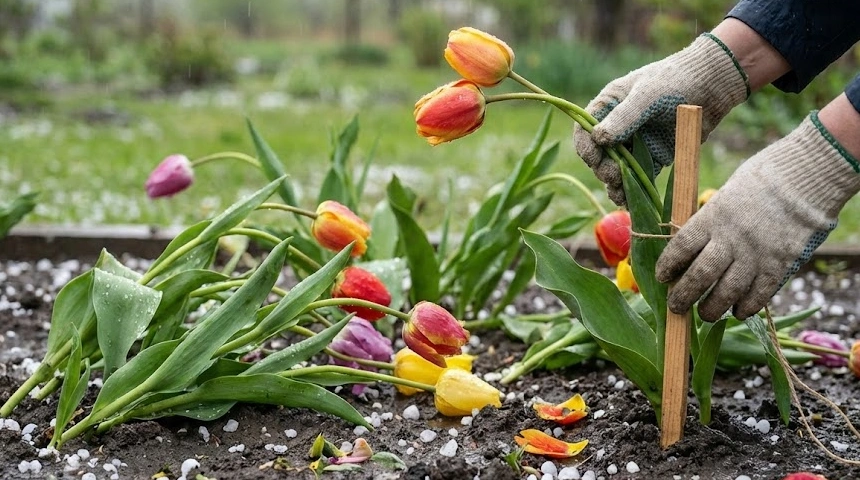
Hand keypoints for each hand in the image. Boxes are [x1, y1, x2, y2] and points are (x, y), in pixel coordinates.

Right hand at [574, 33, 747, 204]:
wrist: (713, 85)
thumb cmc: (676, 80)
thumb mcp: (648, 95)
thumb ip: (624, 117)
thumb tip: (598, 138)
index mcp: (609, 106)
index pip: (585, 130)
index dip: (586, 147)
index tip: (594, 159)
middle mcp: (618, 126)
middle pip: (600, 155)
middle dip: (603, 168)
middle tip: (614, 177)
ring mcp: (636, 143)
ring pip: (617, 169)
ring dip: (616, 183)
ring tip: (620, 195)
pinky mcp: (654, 156)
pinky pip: (639, 176)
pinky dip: (634, 189)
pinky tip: (631, 200)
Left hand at [656, 112, 859, 320]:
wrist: (804, 178)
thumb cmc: (760, 182)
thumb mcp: (725, 196)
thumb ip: (708, 222)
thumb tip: (689, 249)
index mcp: (712, 217)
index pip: (681, 247)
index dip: (668, 266)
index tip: (662, 277)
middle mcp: (731, 239)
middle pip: (700, 276)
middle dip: (683, 296)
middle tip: (676, 307)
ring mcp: (755, 254)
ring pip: (727, 292)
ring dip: (712, 309)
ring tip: (705, 314)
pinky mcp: (779, 265)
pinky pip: (759, 295)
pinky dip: (746, 307)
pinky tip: (738, 311)